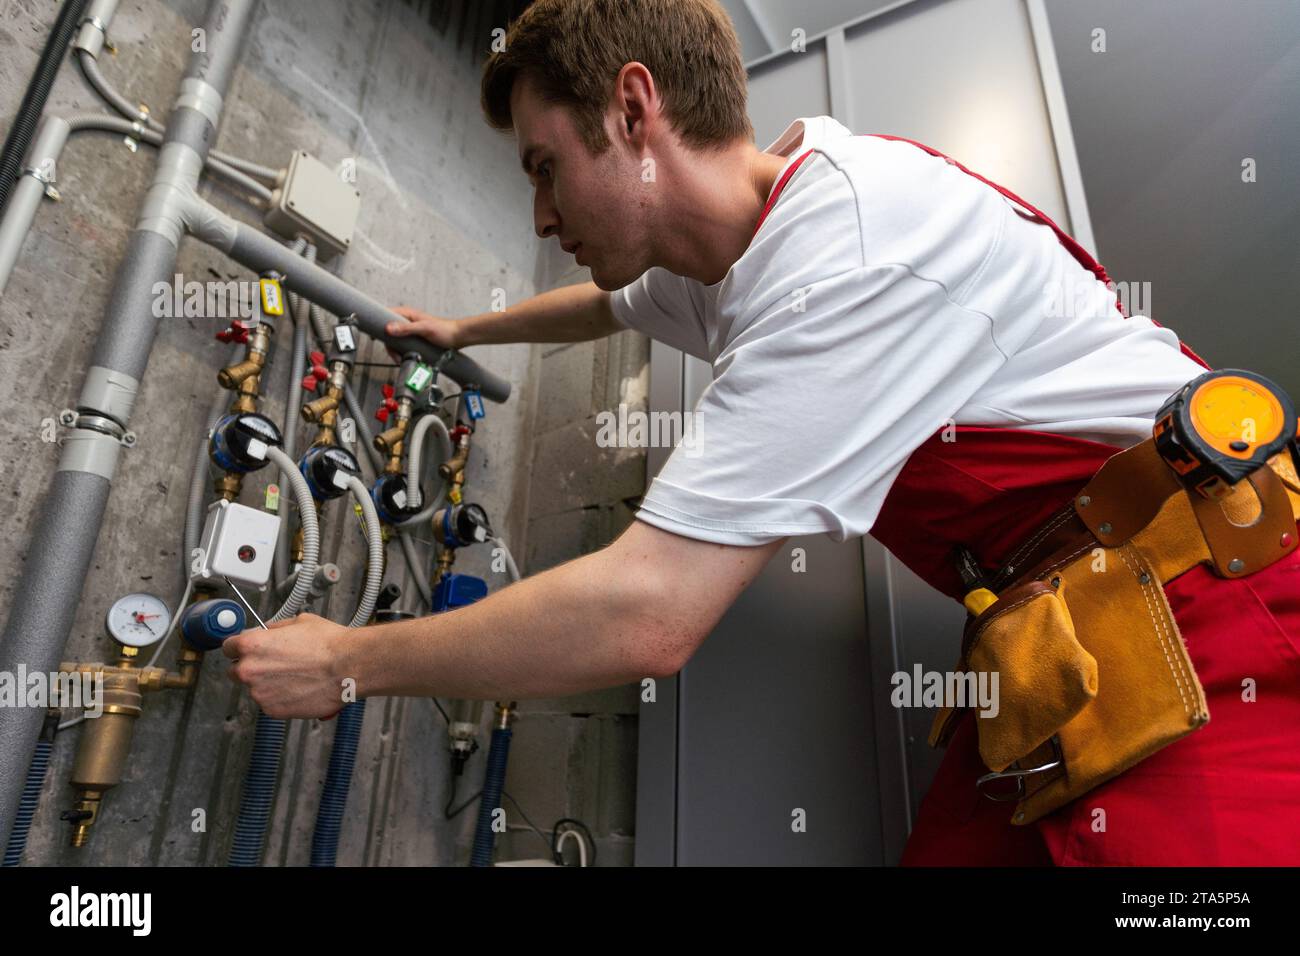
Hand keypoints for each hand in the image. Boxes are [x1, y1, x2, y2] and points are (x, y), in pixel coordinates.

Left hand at [222, 613, 355, 719]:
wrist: (349, 667)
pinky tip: (299, 687)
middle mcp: (249, 671)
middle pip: (235, 671)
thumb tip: (268, 632)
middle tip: (274, 664)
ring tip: (294, 676)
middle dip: (251, 667)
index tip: (248, 650)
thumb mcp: (299, 622)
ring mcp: (260, 693)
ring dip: (268, 684)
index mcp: (251, 645)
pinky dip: (281, 698)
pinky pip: (270, 703)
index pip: (228, 647)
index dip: (240, 647)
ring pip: (255, 689)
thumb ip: (275, 629)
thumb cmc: (329, 644)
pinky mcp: (273, 710)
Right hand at [385, 306, 459, 360]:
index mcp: (407, 314)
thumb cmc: (445, 330)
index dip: (379, 324)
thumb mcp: (424, 329)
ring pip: (396, 341)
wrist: (458, 337)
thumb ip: (406, 328)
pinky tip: (408, 357)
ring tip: (404, 358)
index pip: (386, 315)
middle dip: (391, 345)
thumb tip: (389, 328)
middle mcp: (407, 321)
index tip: (375, 335)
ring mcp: (411, 330)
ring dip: (397, 351)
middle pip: (389, 332)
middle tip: (395, 355)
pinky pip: (403, 346)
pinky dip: (404, 353)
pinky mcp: (415, 339)